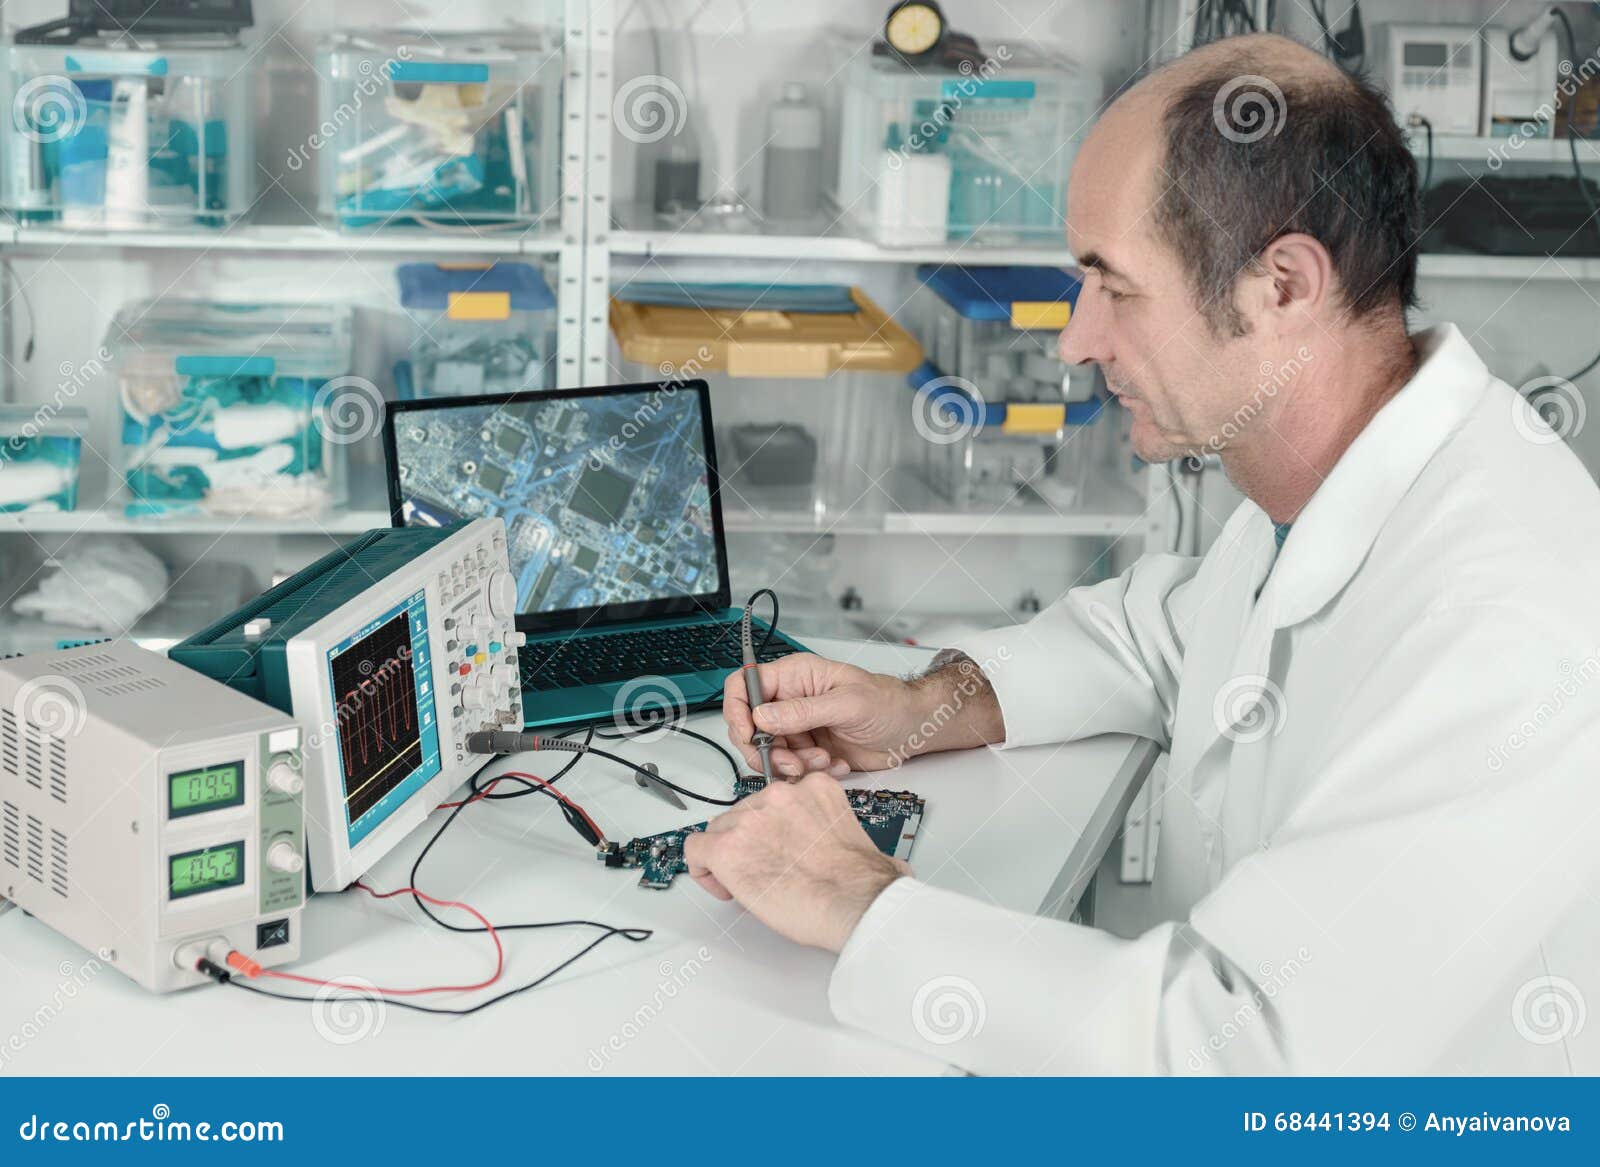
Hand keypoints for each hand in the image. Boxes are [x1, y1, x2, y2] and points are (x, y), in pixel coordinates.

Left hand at [682, 774, 906, 951]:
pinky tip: (721, 885)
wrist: (856, 902)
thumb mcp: (848, 830)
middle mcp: (778, 795)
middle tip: (760, 871)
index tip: (771, 847)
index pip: (772, 799)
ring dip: (728, 855)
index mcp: (811, 788)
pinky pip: (695, 849)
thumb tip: (812, 841)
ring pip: (718, 830)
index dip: (768, 828)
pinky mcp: (728, 847)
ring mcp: (751, 818)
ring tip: (746, 884)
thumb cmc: (859, 880)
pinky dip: (703, 869)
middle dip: (746, 842)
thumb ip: (823, 822)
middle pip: (742, 813)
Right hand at [723, 653, 928, 776]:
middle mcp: (791, 701)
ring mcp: (798, 727)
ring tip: (822, 761)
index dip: (736, 709)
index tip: (747, 734)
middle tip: (791, 762)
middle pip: (750, 726)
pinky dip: (808, 772)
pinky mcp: (808, 750)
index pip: (745, 684)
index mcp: (795, 676)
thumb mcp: (848, 704)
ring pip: (769, 752)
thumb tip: (762, 715)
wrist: (912, 729)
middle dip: (766, 749)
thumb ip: (803, 711)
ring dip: (792, 764)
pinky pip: (790, 767)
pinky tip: (834, 764)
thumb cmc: (889, 703)